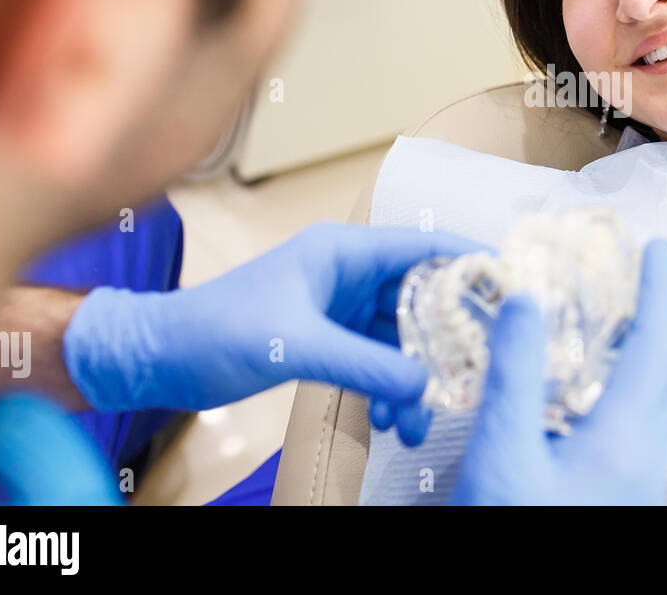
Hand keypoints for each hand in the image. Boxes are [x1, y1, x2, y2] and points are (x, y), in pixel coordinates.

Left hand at [62, 222, 486, 411]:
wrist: (158, 357)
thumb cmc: (215, 331)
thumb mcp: (296, 347)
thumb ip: (365, 365)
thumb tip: (425, 385)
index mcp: (343, 252)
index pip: (424, 247)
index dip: (469, 265)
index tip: (509, 289)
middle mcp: (347, 272)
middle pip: (419, 298)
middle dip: (443, 342)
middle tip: (473, 375)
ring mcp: (337, 304)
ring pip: (398, 336)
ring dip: (413, 375)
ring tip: (420, 420)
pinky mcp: (325, 335)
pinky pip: (374, 358)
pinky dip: (386, 386)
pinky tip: (389, 419)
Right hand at [450, 238, 666, 504]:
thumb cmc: (508, 530)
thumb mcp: (499, 455)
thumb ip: (514, 377)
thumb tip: (525, 303)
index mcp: (625, 440)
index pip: (657, 345)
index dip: (659, 290)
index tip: (658, 246)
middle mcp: (645, 459)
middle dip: (655, 321)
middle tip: (630, 284)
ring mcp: (638, 483)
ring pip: (656, 404)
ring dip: (640, 358)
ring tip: (603, 330)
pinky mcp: (620, 497)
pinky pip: (637, 430)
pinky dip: (620, 392)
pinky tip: (577, 396)